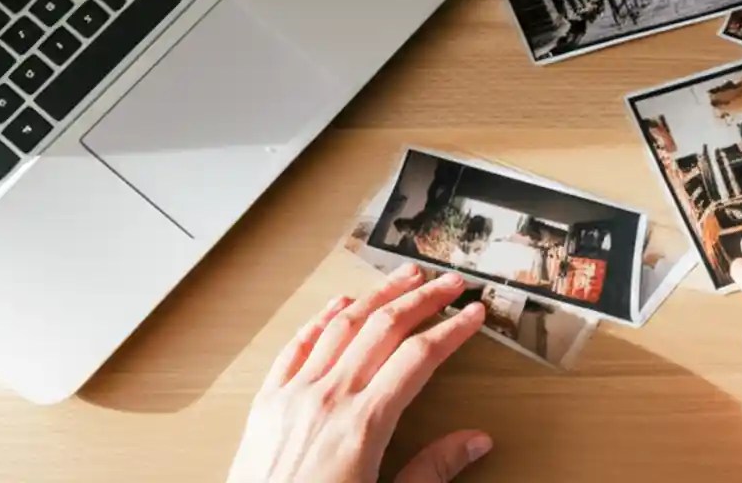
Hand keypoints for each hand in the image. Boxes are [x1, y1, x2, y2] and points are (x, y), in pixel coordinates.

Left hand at [228, 263, 491, 482]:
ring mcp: (293, 396)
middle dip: (421, 299)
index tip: (472, 313)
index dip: (451, 330)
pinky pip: (296, 347)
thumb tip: (475, 441)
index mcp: (364, 425)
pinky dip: (321, 320)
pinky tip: (338, 305)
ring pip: (340, 327)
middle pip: (383, 329)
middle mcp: (328, 399)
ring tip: (403, 278)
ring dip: (376, 296)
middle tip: (449, 282)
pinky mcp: (267, 404)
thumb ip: (432, 471)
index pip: (419, 358)